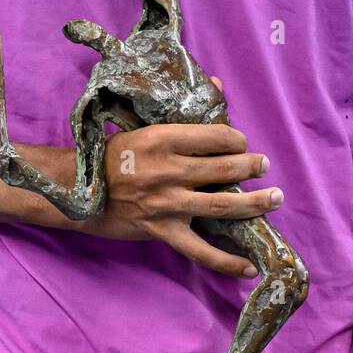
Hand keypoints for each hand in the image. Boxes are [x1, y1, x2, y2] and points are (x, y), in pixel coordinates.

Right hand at [82, 114, 283, 277]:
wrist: (78, 191)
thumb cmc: (113, 156)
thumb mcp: (143, 127)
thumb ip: (184, 112)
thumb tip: (220, 85)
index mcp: (162, 138)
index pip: (215, 136)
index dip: (236, 139)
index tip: (241, 143)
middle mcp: (167, 170)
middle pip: (224, 168)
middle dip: (252, 166)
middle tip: (264, 166)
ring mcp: (166, 203)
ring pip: (222, 205)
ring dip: (254, 203)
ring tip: (275, 199)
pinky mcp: (162, 230)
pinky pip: (200, 250)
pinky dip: (226, 262)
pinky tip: (248, 267)